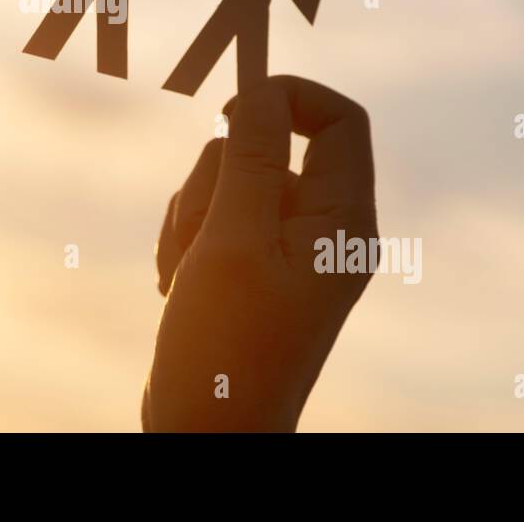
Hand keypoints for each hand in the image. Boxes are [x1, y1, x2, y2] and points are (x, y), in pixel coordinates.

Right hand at [144, 77, 375, 431]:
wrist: (206, 432)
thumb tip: (261, 91)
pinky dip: (186, 239)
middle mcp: (323, 230)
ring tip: (190, 273)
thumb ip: (249, 159)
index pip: (338, 119)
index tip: (228, 110)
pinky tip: (180, 284)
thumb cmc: (224, 347)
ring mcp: (285, 250)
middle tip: (205, 238)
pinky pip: (211, 215)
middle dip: (215, 179)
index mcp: (342, 222)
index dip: (285, 97)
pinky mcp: (250, 265)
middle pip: (267, 148)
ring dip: (193, 216)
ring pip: (228, 180)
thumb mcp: (231, 240)